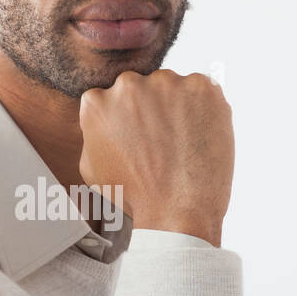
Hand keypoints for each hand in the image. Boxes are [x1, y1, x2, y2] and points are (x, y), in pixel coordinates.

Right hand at [78, 69, 232, 247]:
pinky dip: (204, 109)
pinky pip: (203, 90)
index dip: (126, 119)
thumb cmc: (134, 197)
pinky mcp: (201, 86)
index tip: (137, 137)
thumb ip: (94, 132)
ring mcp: (167, 82)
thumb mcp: (92, 167)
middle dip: (151, 109)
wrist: (177, 213)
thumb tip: (105, 117)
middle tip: (161, 143)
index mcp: (97, 102)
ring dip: (177, 108)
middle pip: (141, 87)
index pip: (110, 97)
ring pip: (173, 87)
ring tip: (182, 144)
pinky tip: (199, 137)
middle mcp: (128, 85)